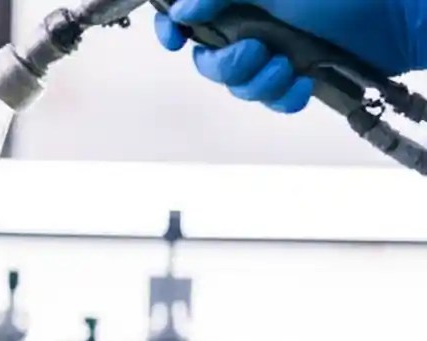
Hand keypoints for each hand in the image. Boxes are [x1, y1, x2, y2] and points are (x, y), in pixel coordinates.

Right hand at [154, 0, 423, 113]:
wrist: (396, 19)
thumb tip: (183, 10)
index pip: (186, 14)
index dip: (172, 28)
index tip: (176, 38)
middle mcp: (252, 24)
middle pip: (207, 58)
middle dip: (225, 64)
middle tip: (254, 53)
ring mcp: (274, 51)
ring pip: (238, 85)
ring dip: (256, 84)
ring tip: (286, 69)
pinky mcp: (297, 77)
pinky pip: (271, 101)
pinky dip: (283, 98)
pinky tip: (301, 85)